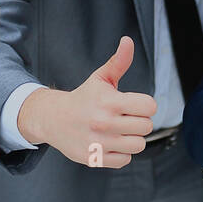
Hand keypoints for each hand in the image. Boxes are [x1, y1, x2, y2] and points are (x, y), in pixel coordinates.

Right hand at [18, 36, 155, 167]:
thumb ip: (119, 61)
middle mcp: (104, 123)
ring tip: (121, 132)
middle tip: (126, 118)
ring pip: (138, 145)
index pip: (149, 107)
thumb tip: (128, 41)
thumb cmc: (83, 98)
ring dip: (133, 139)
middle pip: (146, 127)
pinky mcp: (93, 158)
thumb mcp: (100, 78)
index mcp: (110, 102)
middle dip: (140, 122)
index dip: (146, 105)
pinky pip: (124, 160)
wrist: (52, 119)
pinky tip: (112, 143)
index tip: (135, 105)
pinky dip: (122, 154)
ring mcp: (99, 142)